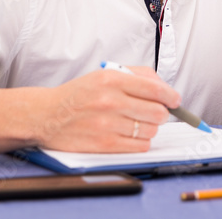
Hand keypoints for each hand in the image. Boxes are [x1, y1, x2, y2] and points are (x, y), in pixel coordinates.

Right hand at [37, 66, 179, 153]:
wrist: (46, 115)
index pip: (155, 89)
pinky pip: (140, 146)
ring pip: (151, 130)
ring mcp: (108, 124)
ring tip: (136, 123)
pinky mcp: (105, 144)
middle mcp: (110, 100)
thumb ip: (137, 75)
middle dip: (161, 113)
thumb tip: (165, 88)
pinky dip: (141, 142)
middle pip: (158, 112)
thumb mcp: (105, 74)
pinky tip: (130, 134)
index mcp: (112, 79)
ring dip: (149, 128)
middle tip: (153, 112)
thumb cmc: (78, 95)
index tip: (175, 101)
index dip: (171, 97)